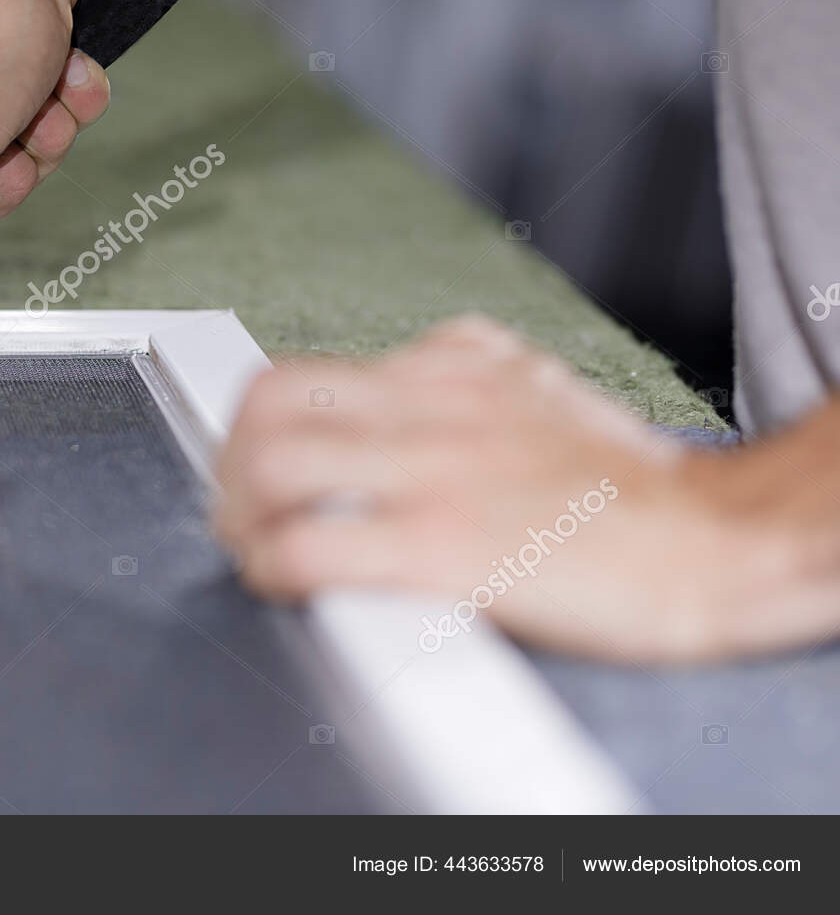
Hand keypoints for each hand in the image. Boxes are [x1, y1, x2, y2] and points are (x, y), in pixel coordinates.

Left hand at [214, 315, 839, 662]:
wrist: (713, 541)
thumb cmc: (631, 485)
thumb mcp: (543, 388)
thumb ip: (471, 371)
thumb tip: (422, 362)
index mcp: (452, 368)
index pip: (305, 372)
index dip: (256, 426)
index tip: (252, 465)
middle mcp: (430, 405)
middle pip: (267, 404)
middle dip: (230, 463)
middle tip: (238, 511)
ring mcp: (430, 473)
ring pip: (270, 464)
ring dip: (239, 514)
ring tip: (254, 549)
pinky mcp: (440, 546)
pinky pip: (309, 543)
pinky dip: (274, 566)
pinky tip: (285, 583)